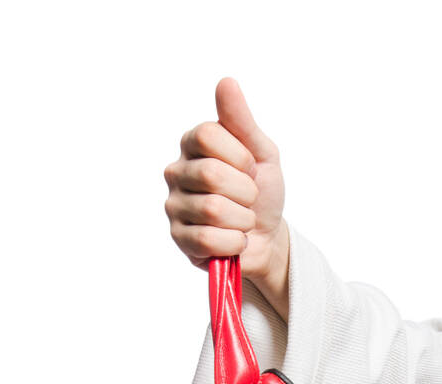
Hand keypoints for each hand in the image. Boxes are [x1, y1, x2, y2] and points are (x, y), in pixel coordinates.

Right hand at [164, 77, 288, 315]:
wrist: (267, 236)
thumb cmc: (262, 191)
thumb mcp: (261, 152)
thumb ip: (241, 121)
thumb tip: (226, 82)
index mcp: (193, 143)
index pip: (208, 135)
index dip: (240, 157)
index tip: (250, 168)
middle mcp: (176, 171)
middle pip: (211, 174)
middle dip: (245, 191)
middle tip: (248, 197)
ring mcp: (174, 205)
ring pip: (212, 209)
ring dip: (242, 219)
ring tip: (242, 219)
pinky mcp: (178, 238)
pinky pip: (208, 239)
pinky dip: (233, 242)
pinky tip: (234, 240)